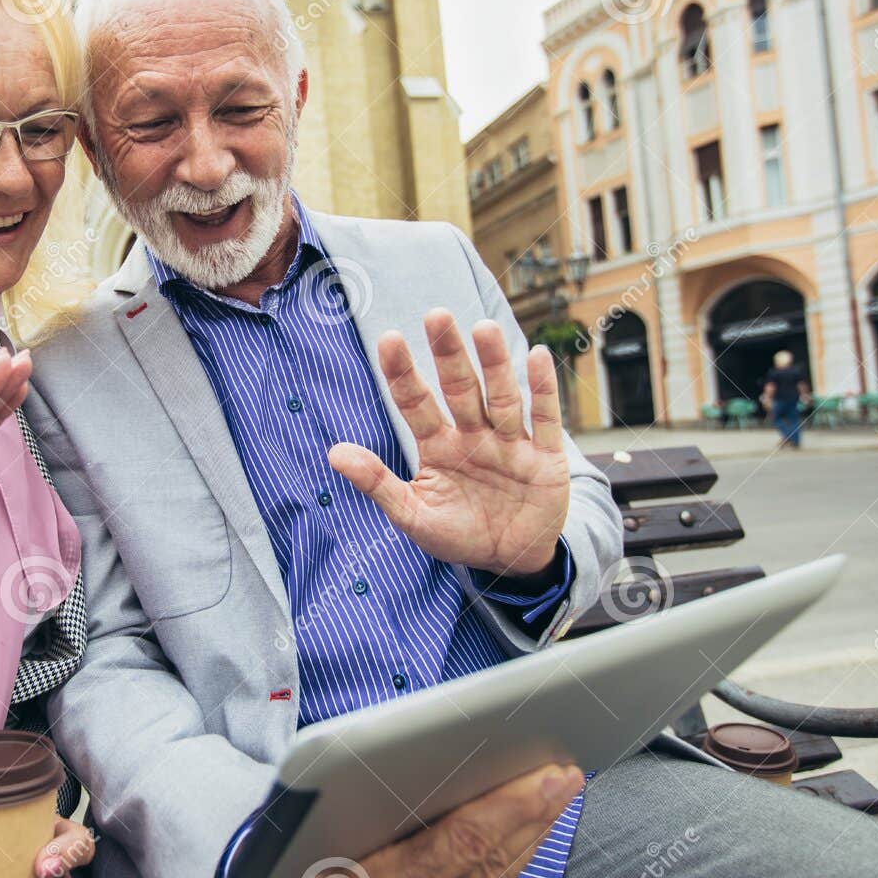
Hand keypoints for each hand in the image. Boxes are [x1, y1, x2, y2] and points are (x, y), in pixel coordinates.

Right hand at [233, 763, 582, 877]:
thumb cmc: (271, 861)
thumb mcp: (298, 823)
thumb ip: (357, 799)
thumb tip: (421, 756)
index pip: (459, 847)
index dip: (508, 808)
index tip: (542, 775)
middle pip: (485, 867)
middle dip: (532, 816)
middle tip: (564, 772)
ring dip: (530, 837)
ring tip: (556, 794)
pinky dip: (510, 865)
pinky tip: (526, 836)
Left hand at [328, 310, 568, 576]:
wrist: (510, 561)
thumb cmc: (458, 535)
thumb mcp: (413, 516)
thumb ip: (377, 484)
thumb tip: (333, 453)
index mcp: (438, 446)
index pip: (416, 403)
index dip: (403, 373)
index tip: (389, 340)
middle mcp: (474, 436)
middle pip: (459, 389)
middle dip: (449, 354)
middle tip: (436, 316)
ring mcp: (510, 443)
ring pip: (501, 397)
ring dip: (495, 364)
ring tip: (484, 329)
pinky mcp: (545, 458)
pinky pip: (543, 419)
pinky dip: (542, 390)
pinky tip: (536, 356)